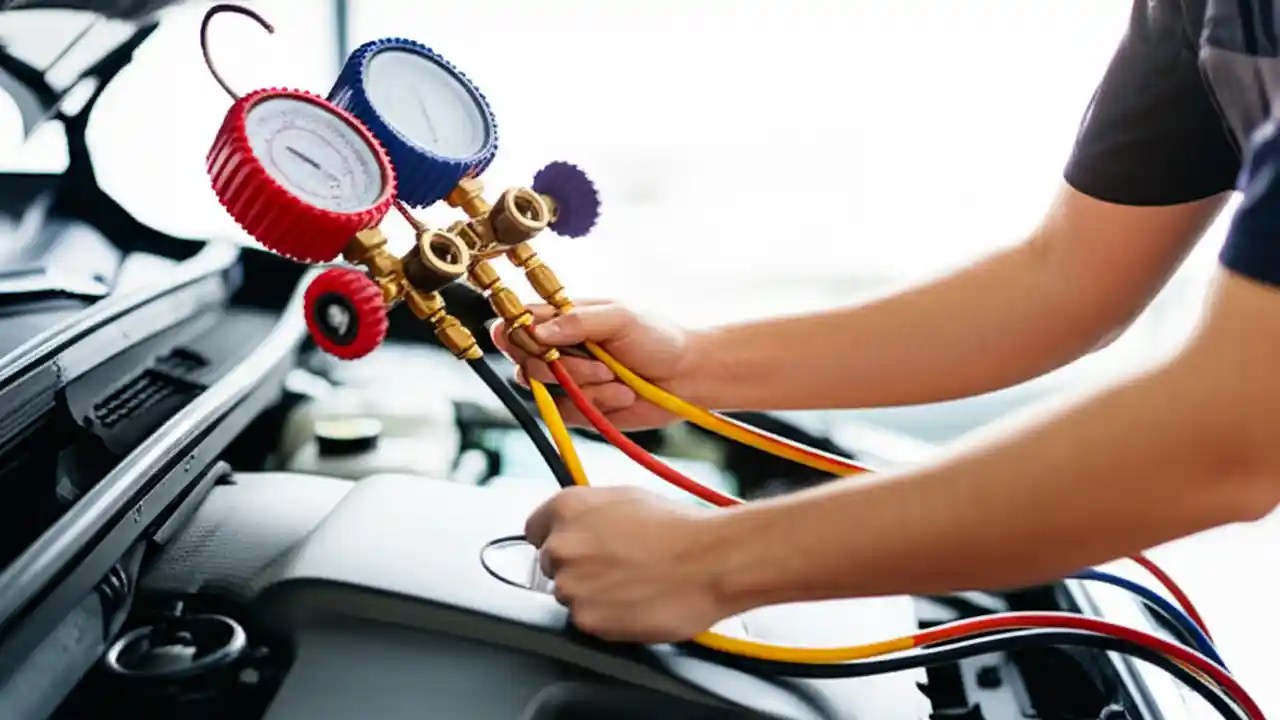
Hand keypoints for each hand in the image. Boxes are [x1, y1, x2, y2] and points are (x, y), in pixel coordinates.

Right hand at [490, 301, 694, 429]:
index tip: (536, 340)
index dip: (514, 331)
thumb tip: (537, 332)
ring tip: (616, 376)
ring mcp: (566, 381)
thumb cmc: (658, 338)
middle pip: (522, 360)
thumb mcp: (621, 317)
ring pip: (543, 388)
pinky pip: (565, 411)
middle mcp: (559, 349)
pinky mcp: (577, 408)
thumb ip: (577, 321)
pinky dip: (596, 403)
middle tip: (599, 361)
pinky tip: (622, 394)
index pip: (517, 322)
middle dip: (559, 365)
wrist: (687, 377)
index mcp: (563, 319)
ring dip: (583, 384)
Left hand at [526, 486, 733, 642]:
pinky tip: (632, 603)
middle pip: (551, 565)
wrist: (709, 562)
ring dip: (591, 594)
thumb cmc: (679, 529)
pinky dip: (605, 617)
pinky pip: (587, 621)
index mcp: (567, 508)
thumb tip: (580, 523)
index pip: (534, 529)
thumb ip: (589, 512)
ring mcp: (570, 585)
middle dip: (576, 567)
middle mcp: (561, 545)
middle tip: (613, 568)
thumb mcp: (626, 499)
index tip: (573, 547)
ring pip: (569, 594)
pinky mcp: (586, 619)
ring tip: (630, 585)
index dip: (556, 538)